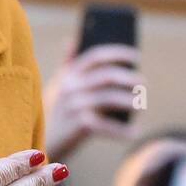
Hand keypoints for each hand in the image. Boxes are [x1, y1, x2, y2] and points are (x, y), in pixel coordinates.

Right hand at [43, 41, 144, 158]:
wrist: (42, 143)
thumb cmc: (54, 113)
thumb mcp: (57, 87)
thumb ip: (66, 66)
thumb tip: (71, 41)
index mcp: (68, 75)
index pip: (95, 56)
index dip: (118, 53)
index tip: (136, 57)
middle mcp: (70, 87)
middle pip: (107, 76)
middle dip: (129, 78)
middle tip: (143, 84)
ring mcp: (73, 106)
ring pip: (110, 99)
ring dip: (130, 102)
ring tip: (141, 105)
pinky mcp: (78, 126)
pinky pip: (107, 126)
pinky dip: (123, 131)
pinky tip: (135, 132)